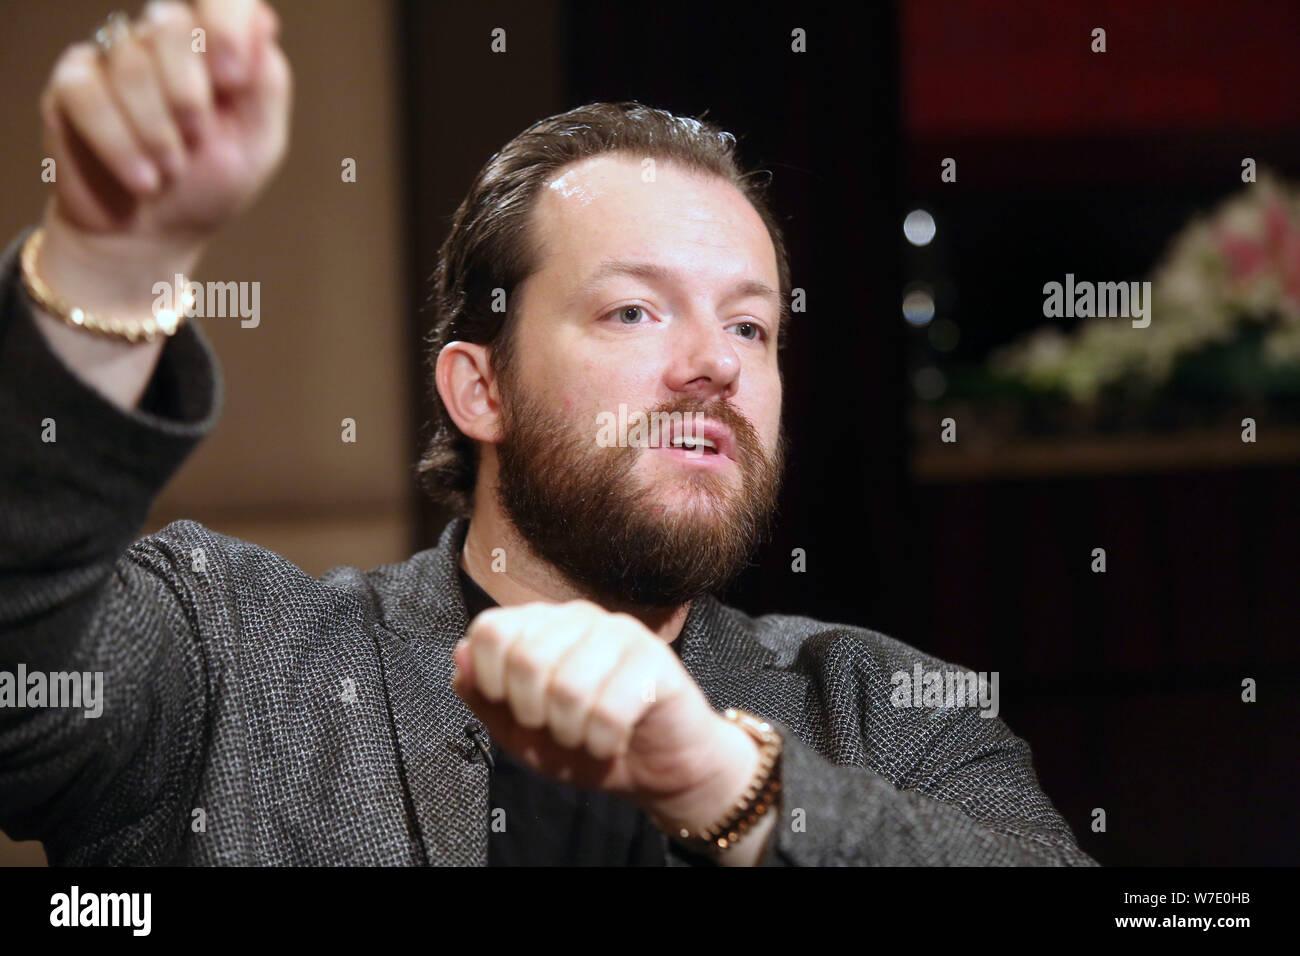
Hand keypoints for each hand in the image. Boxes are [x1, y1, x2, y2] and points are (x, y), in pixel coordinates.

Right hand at [36, 0, 291, 301]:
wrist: (152, 237)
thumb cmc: (208, 187)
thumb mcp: (256, 146)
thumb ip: (266, 86)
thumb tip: (263, 23)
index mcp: (215, 49)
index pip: (223, 0)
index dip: (224, 25)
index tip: (232, 78)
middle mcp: (163, 43)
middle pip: (170, 24)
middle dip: (189, 94)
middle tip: (197, 140)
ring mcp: (114, 60)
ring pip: (130, 64)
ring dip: (158, 131)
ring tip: (170, 171)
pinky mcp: (73, 87)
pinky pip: (87, 94)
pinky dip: (119, 144)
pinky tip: (141, 179)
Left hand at [452, 601, 758, 818]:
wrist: (656, 769)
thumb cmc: (584, 743)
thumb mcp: (519, 731)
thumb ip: (483, 696)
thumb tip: (460, 655)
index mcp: (540, 626)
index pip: (491, 629)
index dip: (491, 680)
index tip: (514, 709)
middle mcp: (578, 618)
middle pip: (526, 657)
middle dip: (534, 713)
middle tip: (556, 727)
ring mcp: (620, 633)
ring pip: (568, 686)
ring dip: (571, 731)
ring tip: (586, 734)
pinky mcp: (655, 660)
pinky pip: (610, 708)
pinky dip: (603, 741)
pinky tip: (613, 741)